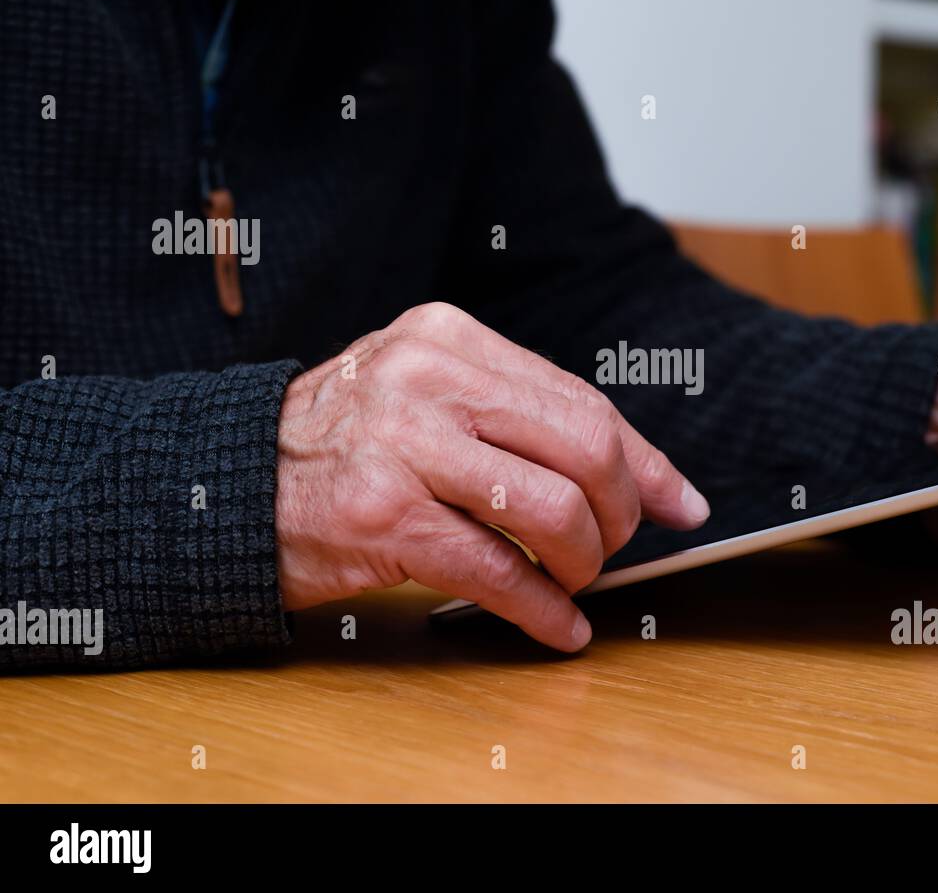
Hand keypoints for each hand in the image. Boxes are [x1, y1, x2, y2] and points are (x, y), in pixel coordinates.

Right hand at [274, 302, 709, 650]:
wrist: (229, 484)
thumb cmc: (344, 444)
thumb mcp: (424, 394)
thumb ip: (514, 418)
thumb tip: (634, 475)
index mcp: (450, 338)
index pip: (580, 400)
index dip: (643, 460)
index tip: (681, 502)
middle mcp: (429, 379)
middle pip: (583, 448)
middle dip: (621, 514)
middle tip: (616, 548)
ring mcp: (402, 445)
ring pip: (551, 511)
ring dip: (584, 563)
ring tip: (575, 582)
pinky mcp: (382, 517)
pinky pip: (497, 571)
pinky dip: (542, 609)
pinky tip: (557, 626)